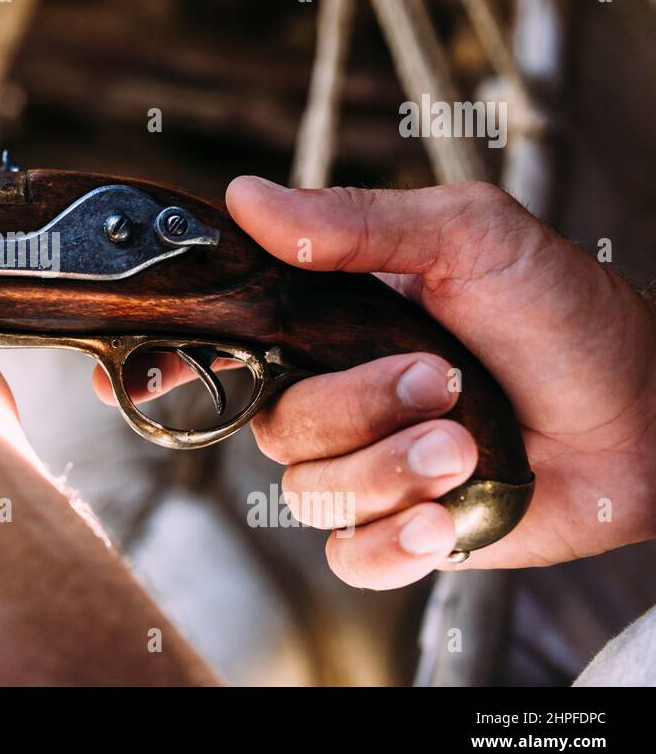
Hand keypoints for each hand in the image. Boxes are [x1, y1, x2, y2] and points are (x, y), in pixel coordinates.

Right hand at [219, 178, 655, 588]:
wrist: (649, 416)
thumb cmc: (566, 315)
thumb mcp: (469, 238)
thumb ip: (355, 222)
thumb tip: (249, 197)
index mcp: (330, 320)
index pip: (228, 338)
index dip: (179, 359)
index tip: (147, 371)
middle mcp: (335, 393)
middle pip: (273, 423)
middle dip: (356, 409)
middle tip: (441, 381)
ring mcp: (366, 464)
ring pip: (309, 491)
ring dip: (390, 472)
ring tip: (467, 446)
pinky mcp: (401, 527)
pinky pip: (349, 556)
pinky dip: (392, 542)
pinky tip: (445, 515)